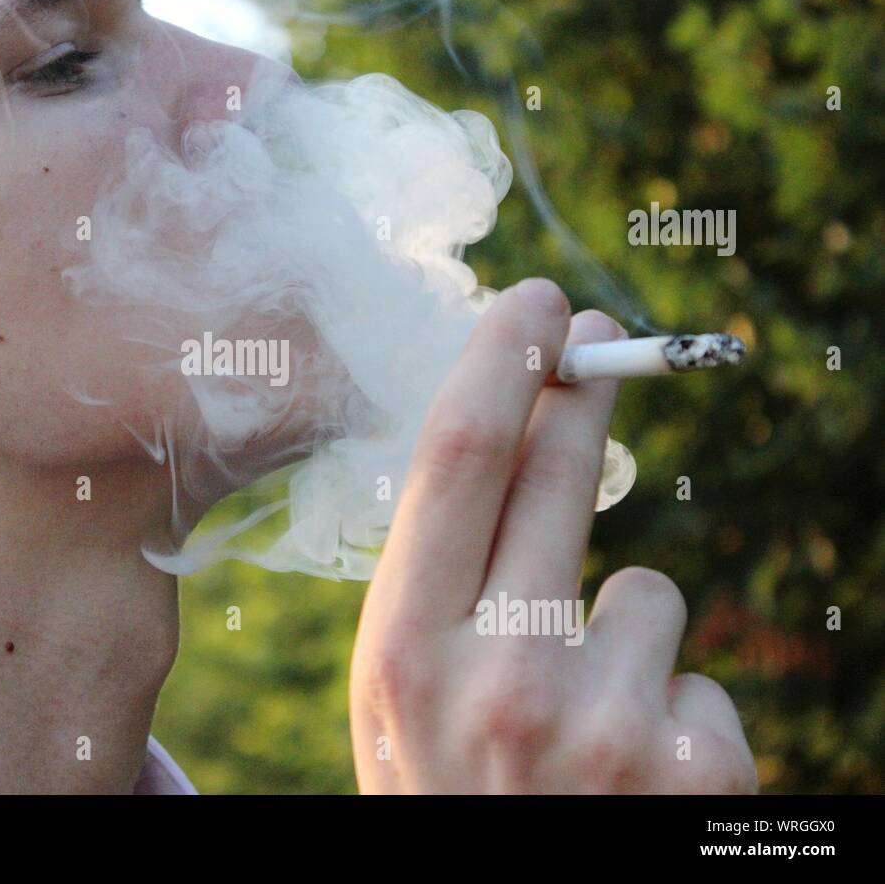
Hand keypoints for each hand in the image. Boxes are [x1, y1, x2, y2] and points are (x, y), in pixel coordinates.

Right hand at [349, 278, 756, 792]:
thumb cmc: (442, 793)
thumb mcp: (400, 697)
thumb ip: (437, 585)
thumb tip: (503, 436)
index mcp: (403, 653)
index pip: (457, 462)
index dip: (502, 361)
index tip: (537, 303)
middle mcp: (501, 679)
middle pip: (559, 476)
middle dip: (583, 389)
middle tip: (599, 342)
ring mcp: (607, 727)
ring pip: (646, 590)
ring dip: (621, 631)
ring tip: (581, 722)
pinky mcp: (695, 768)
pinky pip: (697, 676)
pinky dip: (669, 707)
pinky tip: (630, 775)